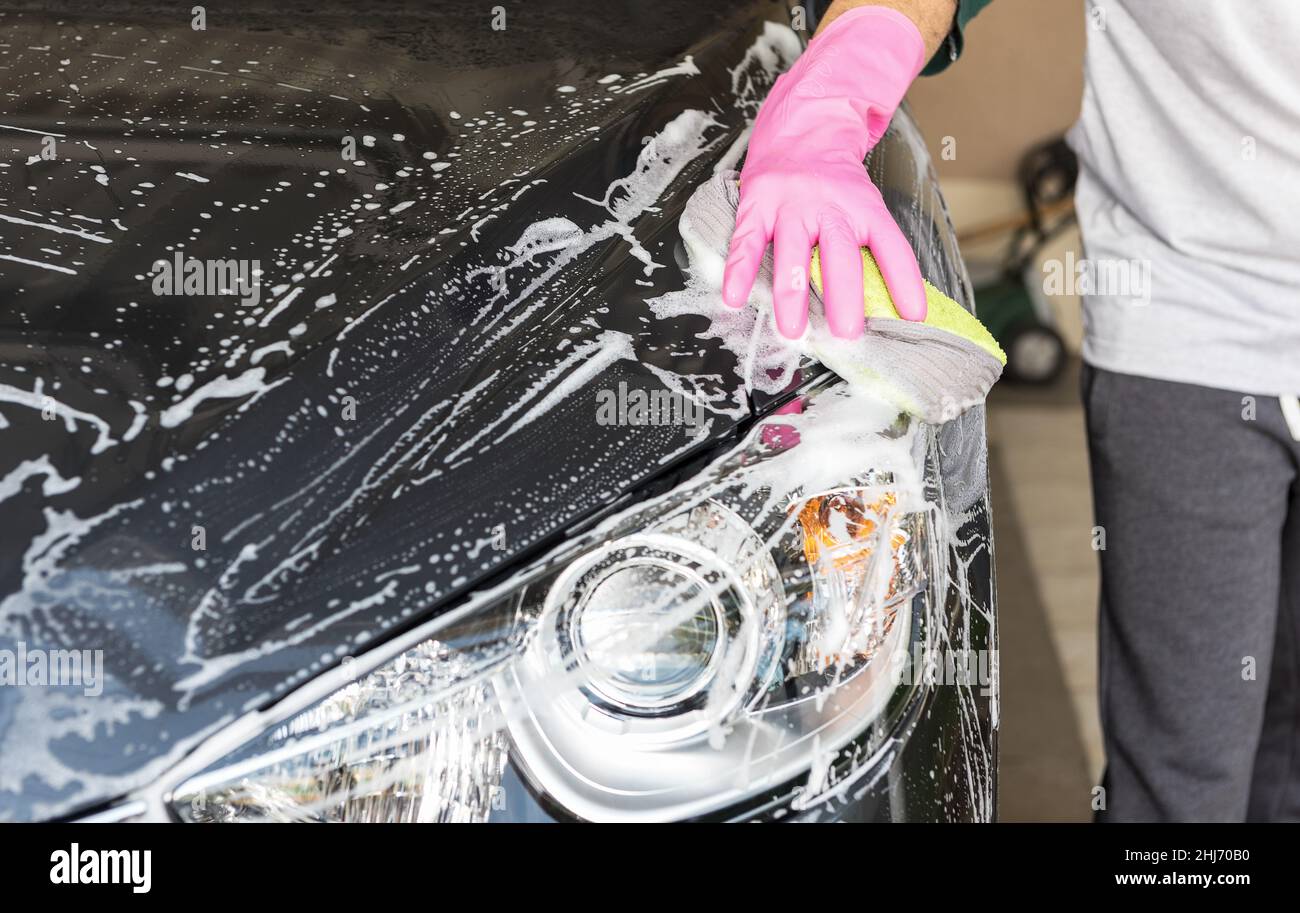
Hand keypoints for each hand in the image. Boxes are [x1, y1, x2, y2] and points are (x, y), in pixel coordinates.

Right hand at [720, 6, 929, 339]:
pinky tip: (733, 298)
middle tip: (847, 333)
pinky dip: (738, 272)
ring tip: (793, 331)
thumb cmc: (836, 182)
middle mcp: (830, 206)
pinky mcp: (757, 204)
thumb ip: (874, 250)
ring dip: (792, 295)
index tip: (913, 316)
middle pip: (840, 256)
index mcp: (864, 208)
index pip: (891, 246)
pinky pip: (747, 242)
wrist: (803, 126)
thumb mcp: (865, 205)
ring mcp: (791, 205)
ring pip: (793, 253)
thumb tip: (899, 307)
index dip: (905, 281)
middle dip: (844, 297)